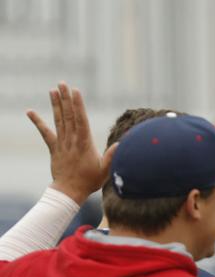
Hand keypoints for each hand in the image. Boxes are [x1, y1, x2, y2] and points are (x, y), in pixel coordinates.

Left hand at [27, 82, 113, 204]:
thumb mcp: (106, 170)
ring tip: (53, 90)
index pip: (81, 120)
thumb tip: (121, 143)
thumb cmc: (90, 181)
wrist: (69, 191)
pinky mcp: (54, 148)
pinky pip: (45, 132)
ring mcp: (61, 143)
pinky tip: (30, 111)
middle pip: (68, 115)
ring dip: (56, 105)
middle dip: (66, 99)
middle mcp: (71, 140)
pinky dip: (37, 121)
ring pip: (59, 120)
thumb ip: (113, 156)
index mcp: (84, 143)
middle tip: (63, 84)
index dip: (78, 104)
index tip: (75, 91)